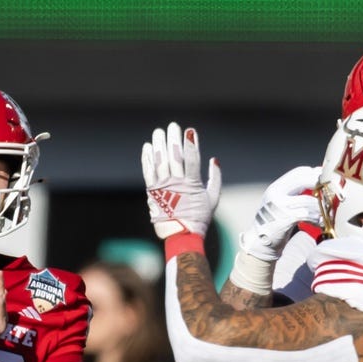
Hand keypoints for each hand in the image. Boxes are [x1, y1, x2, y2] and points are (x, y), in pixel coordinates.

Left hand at [141, 122, 221, 239]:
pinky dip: (147, 159)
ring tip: (158, 132)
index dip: (191, 144)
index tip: (190, 131)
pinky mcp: (153, 192)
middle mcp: (176, 184)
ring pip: (159, 162)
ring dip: (158, 145)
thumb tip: (214, 160)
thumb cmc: (199, 217)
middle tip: (172, 126)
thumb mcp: (213, 198)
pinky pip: (148, 172)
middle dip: (173, 139)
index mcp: (192, 185)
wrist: (181, 235)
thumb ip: (215, 178)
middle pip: (174, 157)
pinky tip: (147, 147)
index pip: (192, 160)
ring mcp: (163, 188)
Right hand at [243, 164, 322, 260]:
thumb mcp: (279, 202)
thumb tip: (317, 178)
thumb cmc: (274, 222)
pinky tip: (320, 223)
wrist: (260, 242)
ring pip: (308, 200)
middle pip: (304, 180)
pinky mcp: (285, 219)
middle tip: (330, 194)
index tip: (325, 181)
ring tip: (327, 214)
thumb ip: (294, 192)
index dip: (315, 174)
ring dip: (321, 208)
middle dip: (320, 186)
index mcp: (276, 187)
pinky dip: (316, 219)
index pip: (299, 171)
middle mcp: (276, 194)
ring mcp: (280, 206)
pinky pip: (307, 214)